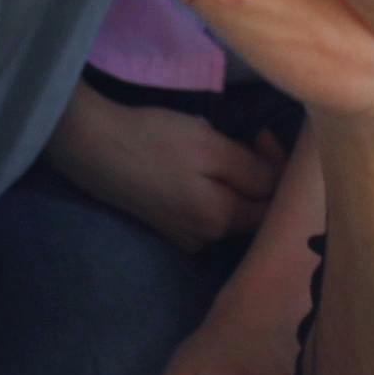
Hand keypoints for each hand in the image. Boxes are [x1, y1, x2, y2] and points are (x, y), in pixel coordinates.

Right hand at [46, 83, 284, 253]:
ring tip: (225, 146)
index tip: (262, 134)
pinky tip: (199, 164)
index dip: (280, 169)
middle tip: (252, 136)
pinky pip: (208, 209)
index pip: (274, 204)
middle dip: (261, 173)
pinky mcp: (167, 225)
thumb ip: (252, 170)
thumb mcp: (211, 146)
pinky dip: (215, 187)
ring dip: (238, 179)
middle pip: (254, 210)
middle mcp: (206, 239)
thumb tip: (279, 184)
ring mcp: (185, 236)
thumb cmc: (155, 141)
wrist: (93, 147)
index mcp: (221, 221)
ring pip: (231, 209)